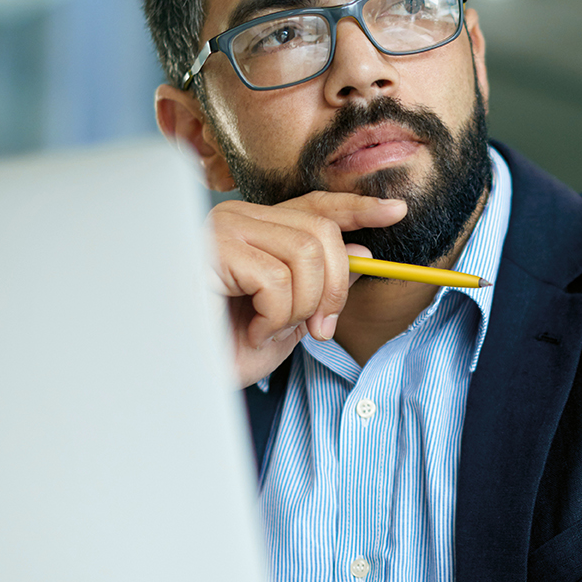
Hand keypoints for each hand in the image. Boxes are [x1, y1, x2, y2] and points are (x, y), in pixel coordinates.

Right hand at [207, 191, 406, 384]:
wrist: (185, 375)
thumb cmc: (227, 347)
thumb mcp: (292, 317)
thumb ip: (324, 284)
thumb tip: (365, 254)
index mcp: (257, 227)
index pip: (315, 206)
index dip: (357, 208)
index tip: (396, 211)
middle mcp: (239, 217)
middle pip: (321, 232)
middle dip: (334, 288)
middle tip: (320, 329)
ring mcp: (224, 229)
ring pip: (305, 255)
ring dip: (301, 308)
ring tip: (270, 330)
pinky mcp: (212, 249)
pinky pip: (276, 280)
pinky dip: (274, 317)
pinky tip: (249, 330)